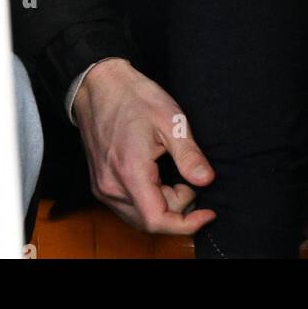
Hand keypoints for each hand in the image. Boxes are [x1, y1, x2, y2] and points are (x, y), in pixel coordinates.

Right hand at [73, 58, 216, 234]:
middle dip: (178, 207)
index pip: (157, 221)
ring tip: (176, 177)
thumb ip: (188, 155)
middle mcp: (111, 187)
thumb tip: (206, 180)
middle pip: (150, 220)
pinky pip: (127, 206)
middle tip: (191, 179)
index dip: (186, 224)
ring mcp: (102, 187)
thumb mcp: (170, 119)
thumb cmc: (133, 97)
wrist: (99, 84)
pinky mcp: (99, 183)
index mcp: (130, 172)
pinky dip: (148, 201)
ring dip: (163, 205)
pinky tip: (158, 179)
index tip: (208, 213)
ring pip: (139, 216)